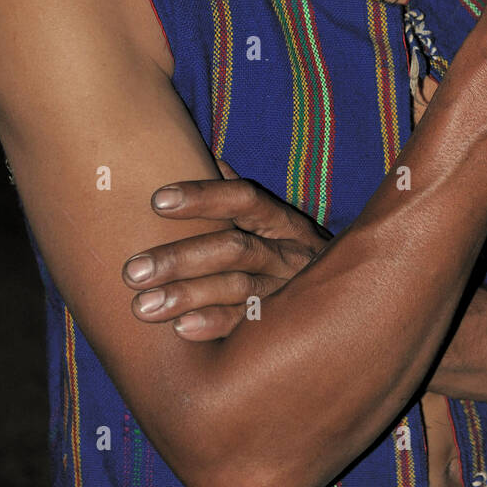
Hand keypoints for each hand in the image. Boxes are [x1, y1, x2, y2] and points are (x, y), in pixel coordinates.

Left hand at [122, 159, 331, 339]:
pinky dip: (216, 326)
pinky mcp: (287, 330)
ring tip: (144, 306)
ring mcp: (291, 293)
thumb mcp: (273, 225)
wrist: (354, 309)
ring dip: (189, 295)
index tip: (157, 200)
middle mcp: (291, 254)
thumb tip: (206, 156)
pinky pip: (250, 327)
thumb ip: (237, 196)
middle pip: (235, 249)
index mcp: (282, 222)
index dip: (203, 196)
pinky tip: (182, 330)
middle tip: (132, 271)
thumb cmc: (289, 258)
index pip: (244, 198)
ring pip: (239, 289)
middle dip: (180, 258)